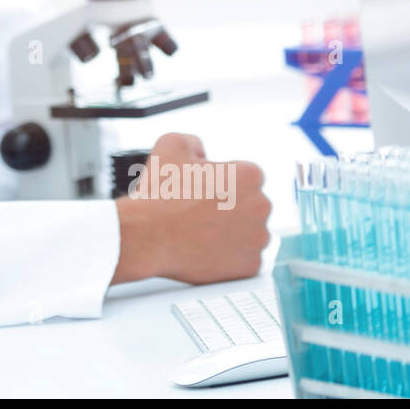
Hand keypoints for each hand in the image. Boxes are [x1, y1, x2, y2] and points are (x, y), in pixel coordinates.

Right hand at [112, 131, 270, 284]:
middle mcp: (262, 206)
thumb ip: (196, 142)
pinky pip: (244, 259)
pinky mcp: (250, 266)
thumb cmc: (160, 193)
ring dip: (232, 232)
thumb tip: (203, 154)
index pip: (245, 177)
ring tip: (200, 233)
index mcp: (250, 175)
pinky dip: (229, 257)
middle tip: (199, 212)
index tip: (203, 191)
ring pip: (250, 233)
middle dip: (230, 207)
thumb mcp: (171, 144)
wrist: (147, 236)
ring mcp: (258, 239)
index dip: (221, 182)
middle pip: (251, 205)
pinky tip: (205, 250)